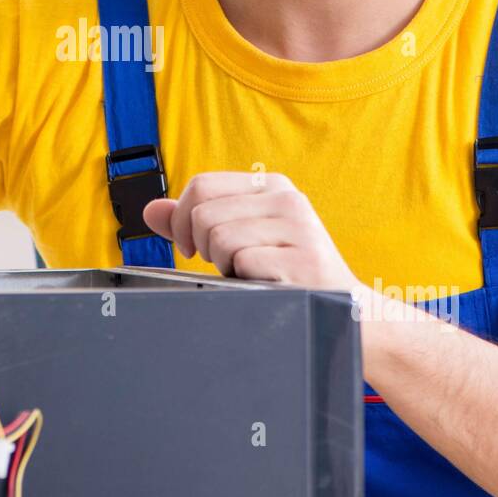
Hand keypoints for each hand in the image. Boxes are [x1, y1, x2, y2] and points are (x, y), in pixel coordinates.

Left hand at [141, 171, 360, 288]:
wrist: (346, 312)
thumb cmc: (289, 274)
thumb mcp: (245, 238)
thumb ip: (196, 222)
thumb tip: (151, 211)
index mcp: (272, 186)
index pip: (202, 184)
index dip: (183, 219)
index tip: (191, 246)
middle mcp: (287, 199)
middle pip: (204, 212)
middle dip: (201, 247)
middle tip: (225, 265)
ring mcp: (298, 228)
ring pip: (218, 237)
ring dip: (223, 266)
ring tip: (249, 275)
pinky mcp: (303, 259)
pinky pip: (242, 262)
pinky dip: (242, 280)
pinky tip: (265, 285)